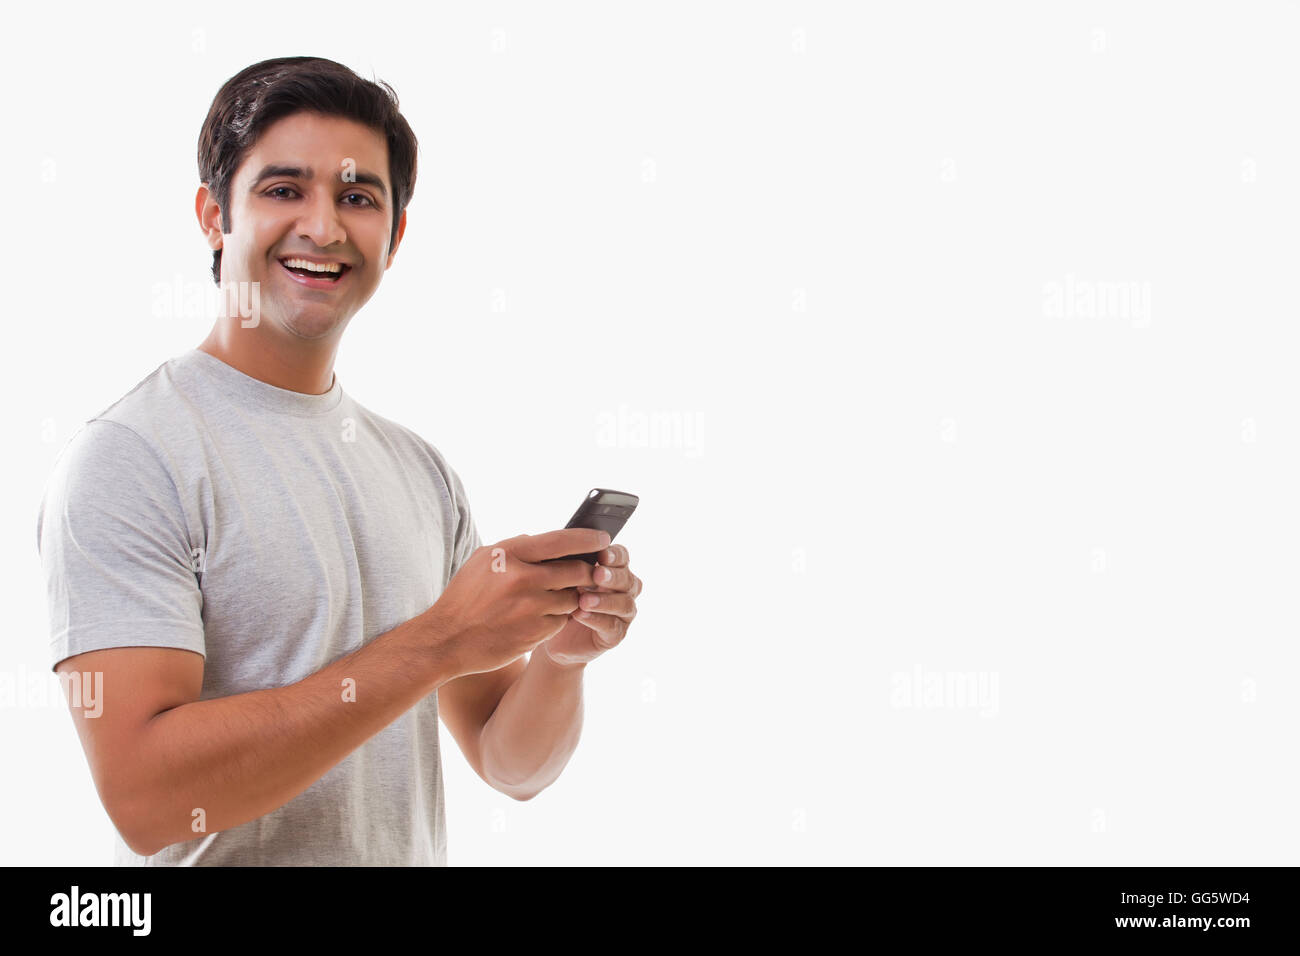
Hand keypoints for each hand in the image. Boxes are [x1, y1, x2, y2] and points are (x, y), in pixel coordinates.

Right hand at [423, 528, 609, 678]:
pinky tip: (541, 617)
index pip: (562, 540)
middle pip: (577, 570)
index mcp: (510, 554)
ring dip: (571, 597)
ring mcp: (531, 607)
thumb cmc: (466, 596)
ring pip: (573, 597)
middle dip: (586, 571)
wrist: (448, 640)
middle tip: (589, 571)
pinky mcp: (536, 632)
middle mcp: (523, 578)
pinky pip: (562, 620)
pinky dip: (558, 617)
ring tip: (554, 597)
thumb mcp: (484, 560)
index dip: (588, 538)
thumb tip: (550, 541)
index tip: (603, 538)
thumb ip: (517, 547)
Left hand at [541, 544, 642, 667]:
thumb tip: (565, 546)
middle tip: (597, 574)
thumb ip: (569, 563)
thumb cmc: (559, 598)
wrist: (552, 635)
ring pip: (624, 604)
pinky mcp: (616, 635)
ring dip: (605, 600)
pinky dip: (596, 619)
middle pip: (627, 580)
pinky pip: (611, 626)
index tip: (601, 554)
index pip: (622, 557)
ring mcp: (623, 613)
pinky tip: (580, 614)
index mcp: (614, 570)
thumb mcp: (562, 578)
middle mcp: (624, 590)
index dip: (615, 555)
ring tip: (584, 600)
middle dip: (613, 576)